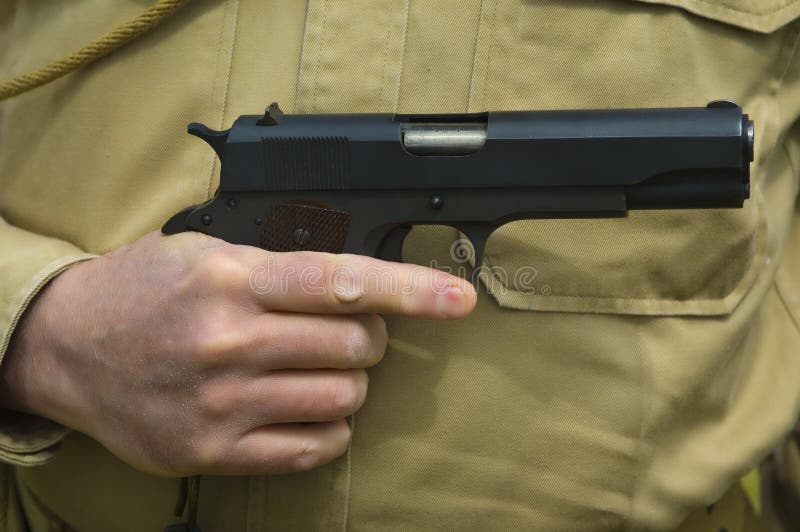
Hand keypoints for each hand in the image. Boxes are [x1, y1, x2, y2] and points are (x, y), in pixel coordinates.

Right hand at [0, 231, 475, 474]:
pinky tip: (310, 411)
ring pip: (341, 399)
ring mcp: (221, 401)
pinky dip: (329, 430)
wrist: (67, 345)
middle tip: (352, 333)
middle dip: (371, 340)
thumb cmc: (142, 289)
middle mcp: (229, 339)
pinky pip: (309, 449)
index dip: (411, 290)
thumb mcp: (204, 250)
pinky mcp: (211, 449)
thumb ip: (277, 266)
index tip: (458, 298)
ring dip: (350, 383)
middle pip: (354, 346)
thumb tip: (356, 285)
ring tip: (323, 370)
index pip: (342, 281)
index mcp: (231, 279)